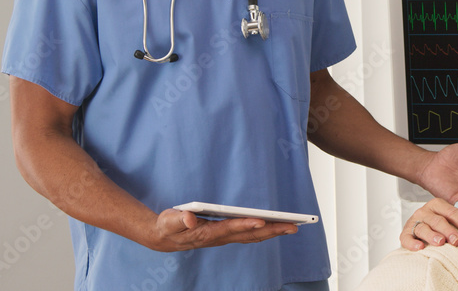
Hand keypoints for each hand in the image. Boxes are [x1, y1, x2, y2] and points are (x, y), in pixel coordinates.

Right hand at [146, 208, 298, 251]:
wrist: (163, 237)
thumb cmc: (167, 226)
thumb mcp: (168, 221)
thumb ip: (179, 219)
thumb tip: (190, 218)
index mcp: (207, 233)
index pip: (230, 229)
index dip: (245, 225)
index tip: (262, 220)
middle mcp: (219, 238)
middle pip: (249, 235)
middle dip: (272, 230)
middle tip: (293, 226)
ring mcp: (224, 238)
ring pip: (252, 236)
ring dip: (273, 232)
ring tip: (292, 227)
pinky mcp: (226, 235)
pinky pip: (249, 235)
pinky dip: (264, 231)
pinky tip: (276, 226)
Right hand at [401, 198, 457, 250]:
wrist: (417, 231)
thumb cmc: (437, 224)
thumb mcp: (450, 218)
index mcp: (437, 205)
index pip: (451, 211)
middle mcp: (424, 211)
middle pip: (437, 220)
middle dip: (448, 230)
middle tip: (457, 240)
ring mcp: (414, 222)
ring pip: (422, 228)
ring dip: (431, 235)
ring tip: (440, 242)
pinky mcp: (405, 233)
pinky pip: (406, 237)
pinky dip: (412, 243)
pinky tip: (420, 247)